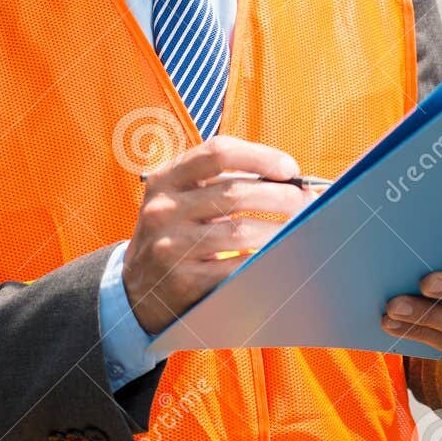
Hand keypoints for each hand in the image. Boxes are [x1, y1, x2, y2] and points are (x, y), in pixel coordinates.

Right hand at [123, 134, 316, 335]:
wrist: (137, 288)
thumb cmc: (177, 233)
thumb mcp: (181, 198)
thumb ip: (221, 182)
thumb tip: (288, 179)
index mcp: (166, 179)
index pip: (217, 152)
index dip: (260, 156)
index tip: (289, 169)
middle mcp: (163, 209)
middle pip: (235, 193)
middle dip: (281, 196)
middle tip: (304, 202)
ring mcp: (170, 246)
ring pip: (240, 232)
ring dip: (279, 230)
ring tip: (299, 230)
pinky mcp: (183, 281)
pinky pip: (235, 268)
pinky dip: (263, 260)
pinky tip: (278, 256)